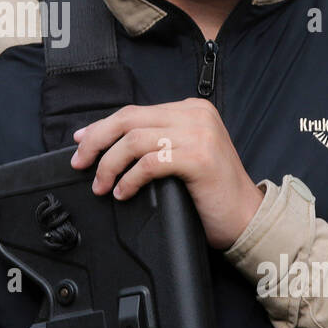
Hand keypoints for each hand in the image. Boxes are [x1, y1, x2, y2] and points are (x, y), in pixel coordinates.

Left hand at [69, 98, 265, 250]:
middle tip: (80, 164)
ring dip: (109, 165)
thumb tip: (107, 145)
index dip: (101, 126)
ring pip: (134, 140)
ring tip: (102, 186)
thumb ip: (156, 142)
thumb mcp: (183, 156)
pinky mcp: (199, 157)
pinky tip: (124, 193)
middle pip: (128, 120)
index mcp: (190, 110)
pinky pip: (150, 162)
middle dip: (96, 141)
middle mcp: (195, 115)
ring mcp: (199, 134)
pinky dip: (130, 179)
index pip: (134, 112)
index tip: (80, 142)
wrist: (248, 218)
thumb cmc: (211, 193)